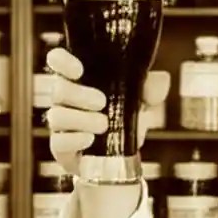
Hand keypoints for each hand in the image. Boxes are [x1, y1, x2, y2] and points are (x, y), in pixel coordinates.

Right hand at [45, 47, 171, 175]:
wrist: (122, 156)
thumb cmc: (125, 118)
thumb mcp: (142, 101)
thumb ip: (152, 88)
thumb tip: (160, 80)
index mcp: (79, 79)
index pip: (58, 61)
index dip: (62, 61)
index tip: (79, 69)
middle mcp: (65, 99)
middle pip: (58, 89)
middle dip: (79, 95)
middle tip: (102, 102)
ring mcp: (61, 124)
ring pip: (56, 116)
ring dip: (80, 119)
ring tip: (104, 125)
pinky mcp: (61, 147)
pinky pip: (58, 142)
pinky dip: (74, 140)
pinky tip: (90, 140)